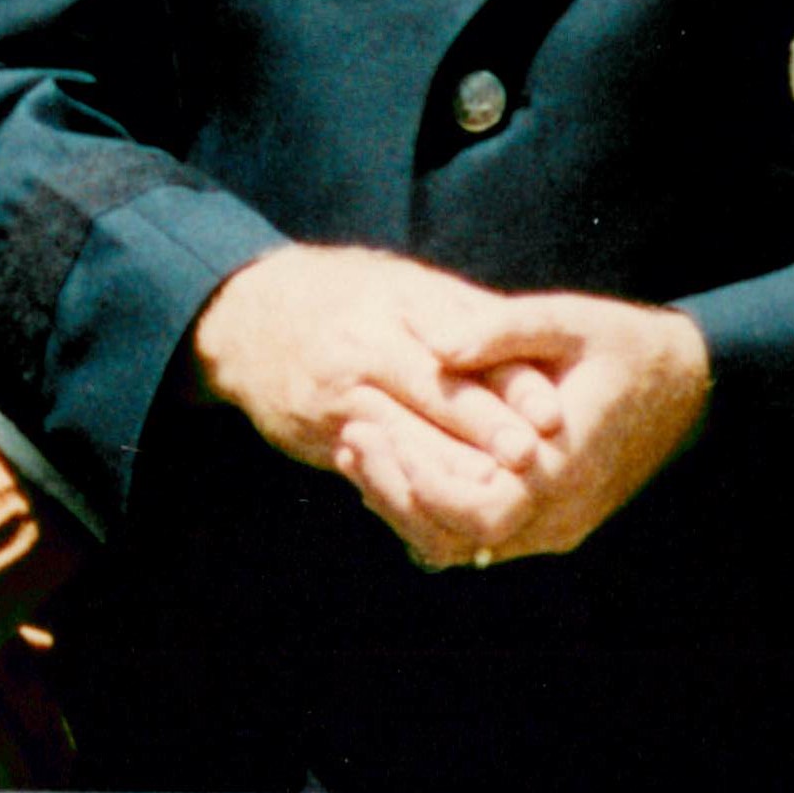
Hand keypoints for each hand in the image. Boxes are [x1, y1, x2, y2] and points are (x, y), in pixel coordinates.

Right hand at [185, 244, 562, 559]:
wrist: (245, 315)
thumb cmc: (347, 296)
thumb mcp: (404, 287)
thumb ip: (468, 320)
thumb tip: (538, 359)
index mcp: (389, 314)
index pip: (459, 354)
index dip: (506, 388)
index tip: (548, 415)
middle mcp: (360, 357)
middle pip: (433, 402)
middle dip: (484, 436)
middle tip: (533, 463)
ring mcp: (335, 402)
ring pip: (403, 446)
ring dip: (452, 473)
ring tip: (496, 493)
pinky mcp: (317, 438)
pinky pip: (370, 469)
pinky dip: (408, 488)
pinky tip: (442, 505)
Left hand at [349, 293, 710, 569]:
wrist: (683, 383)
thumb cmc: (621, 346)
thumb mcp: (567, 320)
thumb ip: (499, 329)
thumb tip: (432, 342)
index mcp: (564, 471)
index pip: (479, 513)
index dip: (418, 483)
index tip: (372, 432)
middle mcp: (559, 515)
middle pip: (457, 539)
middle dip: (394, 491)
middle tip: (350, 433)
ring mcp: (554, 525)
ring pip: (461, 545)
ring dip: (404, 503)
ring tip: (355, 445)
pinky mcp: (545, 519)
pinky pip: (476, 533)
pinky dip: (429, 505)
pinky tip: (391, 459)